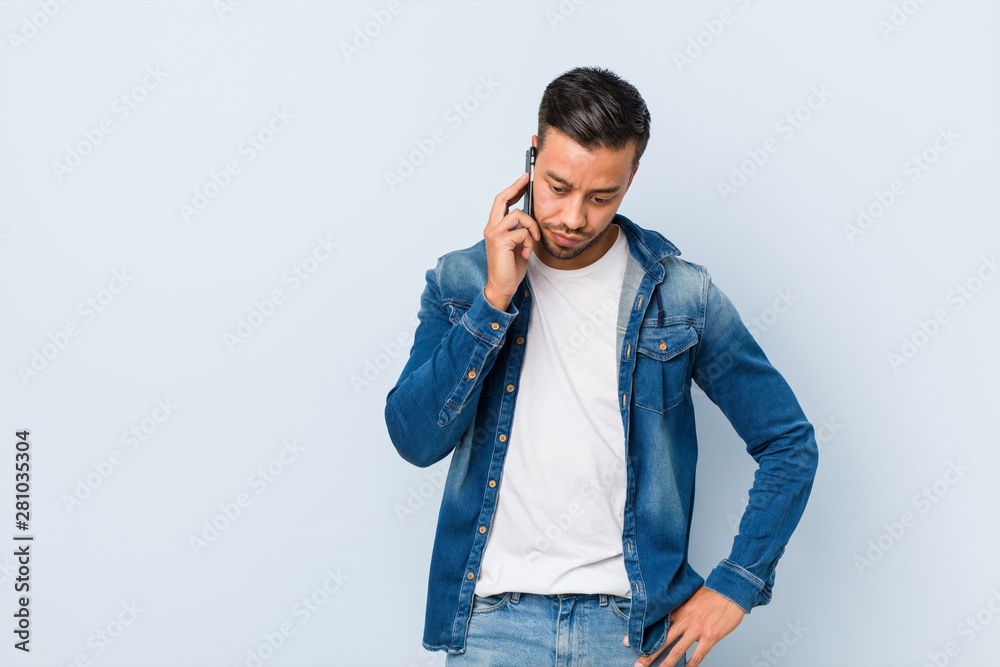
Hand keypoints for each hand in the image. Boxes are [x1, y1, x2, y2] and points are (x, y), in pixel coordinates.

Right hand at [483, 172, 539, 310]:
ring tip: (532, 242)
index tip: (523, 179)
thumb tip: (530, 219)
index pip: (501, 202)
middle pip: (502, 199)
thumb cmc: (510, 268)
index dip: (512, 189)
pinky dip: (528, 242)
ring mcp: (494, 233)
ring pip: (519, 215)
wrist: (502, 286)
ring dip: (531, 228)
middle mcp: (491, 228)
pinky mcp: (501, 241)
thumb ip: (520, 230)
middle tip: (527, 179)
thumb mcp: (517, 244)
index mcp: (494, 228)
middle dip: (516, 187)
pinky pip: (522, 231)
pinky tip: (526, 253)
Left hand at [624, 586, 744, 666]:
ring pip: (677, 651)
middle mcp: (684, 621)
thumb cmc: (711, 594)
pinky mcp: (710, 637)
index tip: (627, 642)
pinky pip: (698, 655)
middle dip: (649, 655)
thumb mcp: (689, 596)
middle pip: (663, 641)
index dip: (642, 635)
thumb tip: (668, 609)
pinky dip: (691, 665)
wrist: (730, 593)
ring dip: (666, 664)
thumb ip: (678, 606)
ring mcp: (696, 630)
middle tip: (638, 664)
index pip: (656, 625)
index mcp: (678, 611)